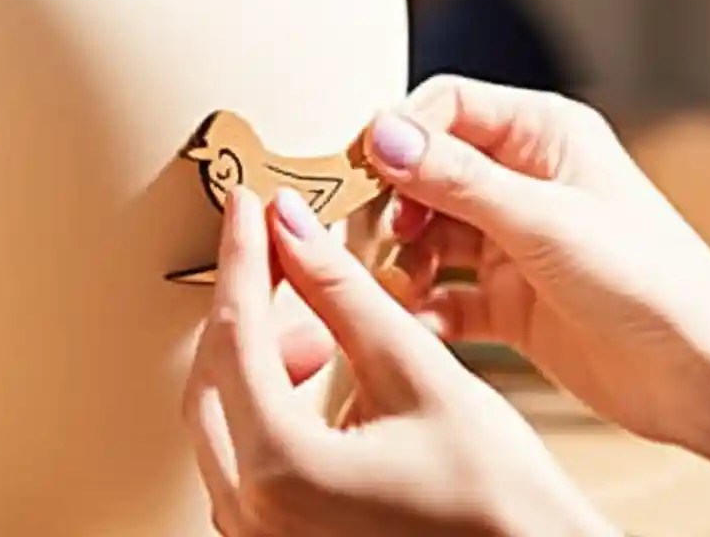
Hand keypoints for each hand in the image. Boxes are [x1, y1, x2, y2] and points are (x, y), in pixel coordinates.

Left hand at [183, 186, 616, 536]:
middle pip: (213, 376)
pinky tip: (314, 373)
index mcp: (282, 469)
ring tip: (316, 329)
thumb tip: (291, 226)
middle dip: (246, 306)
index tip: (246, 205)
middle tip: (275, 251)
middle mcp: (252, 511)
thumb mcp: (417, 373)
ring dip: (257, 358)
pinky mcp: (273, 535)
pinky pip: (241, 451)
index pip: (236, 335)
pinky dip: (265, 400)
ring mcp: (256, 532)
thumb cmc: (496, 498)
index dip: (241, 257)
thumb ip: (341, 292)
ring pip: (222, 414)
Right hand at [364, 76, 709, 490]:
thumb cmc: (648, 281)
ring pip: (427, 234)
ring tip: (398, 283)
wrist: (702, 378)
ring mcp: (511, 241)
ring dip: (403, 258)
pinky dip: (422, 306)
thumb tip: (382, 135)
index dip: (400, 134)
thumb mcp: (542, 221)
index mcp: (542, 135)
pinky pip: (442, 294)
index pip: (446, 106)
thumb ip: (457, 179)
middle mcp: (522, 181)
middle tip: (378, 236)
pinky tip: (417, 321)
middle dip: (394, 202)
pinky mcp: (506, 299)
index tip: (363, 172)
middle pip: (425, 172)